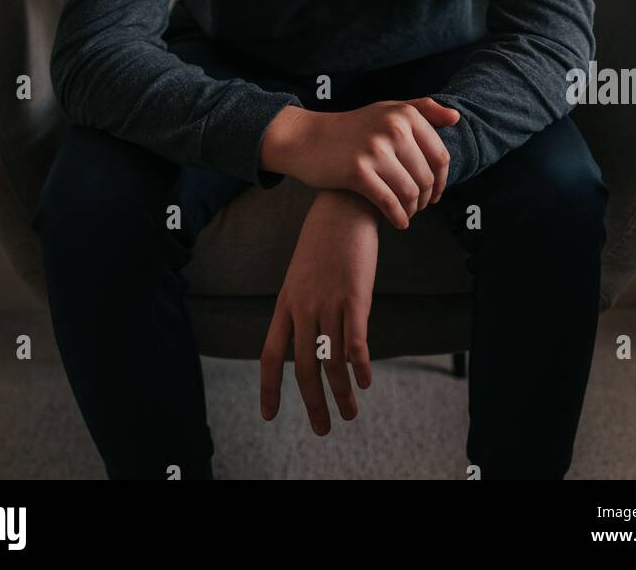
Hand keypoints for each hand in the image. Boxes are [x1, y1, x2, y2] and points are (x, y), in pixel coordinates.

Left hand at [260, 189, 378, 435]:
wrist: (343, 207)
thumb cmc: (324, 241)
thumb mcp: (302, 274)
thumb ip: (303, 306)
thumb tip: (311, 338)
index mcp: (286, 303)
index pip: (270, 355)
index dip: (269, 388)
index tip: (269, 415)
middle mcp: (303, 307)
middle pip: (303, 368)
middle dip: (313, 403)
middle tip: (324, 428)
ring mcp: (328, 303)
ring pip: (332, 361)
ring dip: (342, 393)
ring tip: (350, 413)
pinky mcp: (354, 297)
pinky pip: (356, 342)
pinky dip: (360, 367)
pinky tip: (366, 381)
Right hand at [261, 96, 459, 228]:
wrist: (307, 139)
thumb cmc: (352, 128)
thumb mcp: (387, 110)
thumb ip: (423, 110)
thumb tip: (456, 119)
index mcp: (404, 113)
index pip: (440, 156)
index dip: (442, 180)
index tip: (435, 193)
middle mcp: (392, 128)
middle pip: (426, 177)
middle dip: (427, 198)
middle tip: (419, 206)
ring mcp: (374, 149)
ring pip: (410, 192)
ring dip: (413, 210)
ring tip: (408, 213)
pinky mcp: (358, 171)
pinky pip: (389, 203)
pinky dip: (398, 218)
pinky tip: (399, 223)